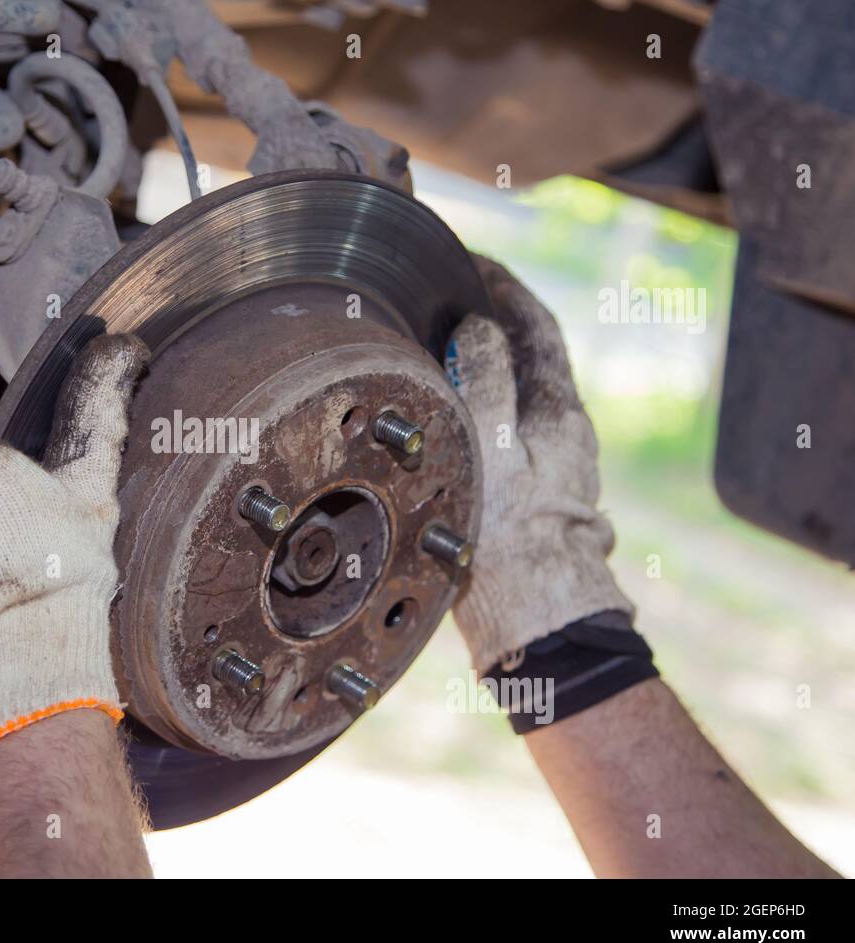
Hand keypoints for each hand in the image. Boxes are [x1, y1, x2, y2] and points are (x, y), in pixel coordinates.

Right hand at [446, 257, 631, 673]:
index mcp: (558, 412)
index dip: (503, 284)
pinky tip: (446, 412)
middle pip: (529, 354)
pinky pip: (506, 426)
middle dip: (491, 317)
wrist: (538, 623)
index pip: (535, 325)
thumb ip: (484, 380)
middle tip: (446, 294)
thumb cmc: (508, 540)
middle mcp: (564, 433)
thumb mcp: (488, 447)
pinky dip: (479, 401)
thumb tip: (480, 326)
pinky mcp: (533, 494)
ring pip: (516, 392)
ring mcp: (552, 464)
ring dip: (483, 360)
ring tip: (437, 342)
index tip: (470, 260)